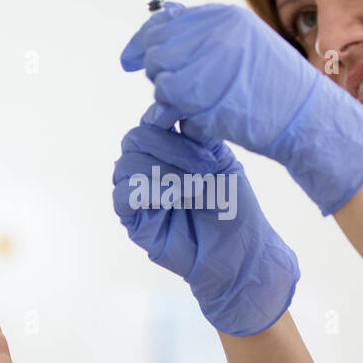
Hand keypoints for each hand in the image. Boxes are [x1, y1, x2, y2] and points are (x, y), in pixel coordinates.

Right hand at [112, 104, 299, 335]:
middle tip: (206, 166)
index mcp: (170, 148)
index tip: (184, 118)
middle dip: (171, 147)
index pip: (153, 120)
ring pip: (127, 163)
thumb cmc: (234, 207)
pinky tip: (177, 197)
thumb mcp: (220, 161)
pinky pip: (123, 195)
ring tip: (197, 186)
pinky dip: (149, 191)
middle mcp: (149, 167)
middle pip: (137, 137)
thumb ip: (197, 135)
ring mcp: (139, 192)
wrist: (239, 254)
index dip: (165, 114)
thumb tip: (178, 109)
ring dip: (165, 170)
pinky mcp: (133, 220)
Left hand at [120, 2, 362, 215]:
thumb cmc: (277, 92)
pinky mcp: (198, 88)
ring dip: (167, 94)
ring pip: (157, 72)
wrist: (305, 118)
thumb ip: (206, 37)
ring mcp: (204, 56)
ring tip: (195, 107)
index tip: (128, 59)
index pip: (165, 20)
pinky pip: (165, 96)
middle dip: (155, 70)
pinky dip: (173, 111)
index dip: (142, 41)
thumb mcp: (245, 50)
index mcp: (225, 17)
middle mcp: (213, 30)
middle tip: (171, 92)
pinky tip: (197, 118)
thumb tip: (165, 17)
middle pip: (156, 45)